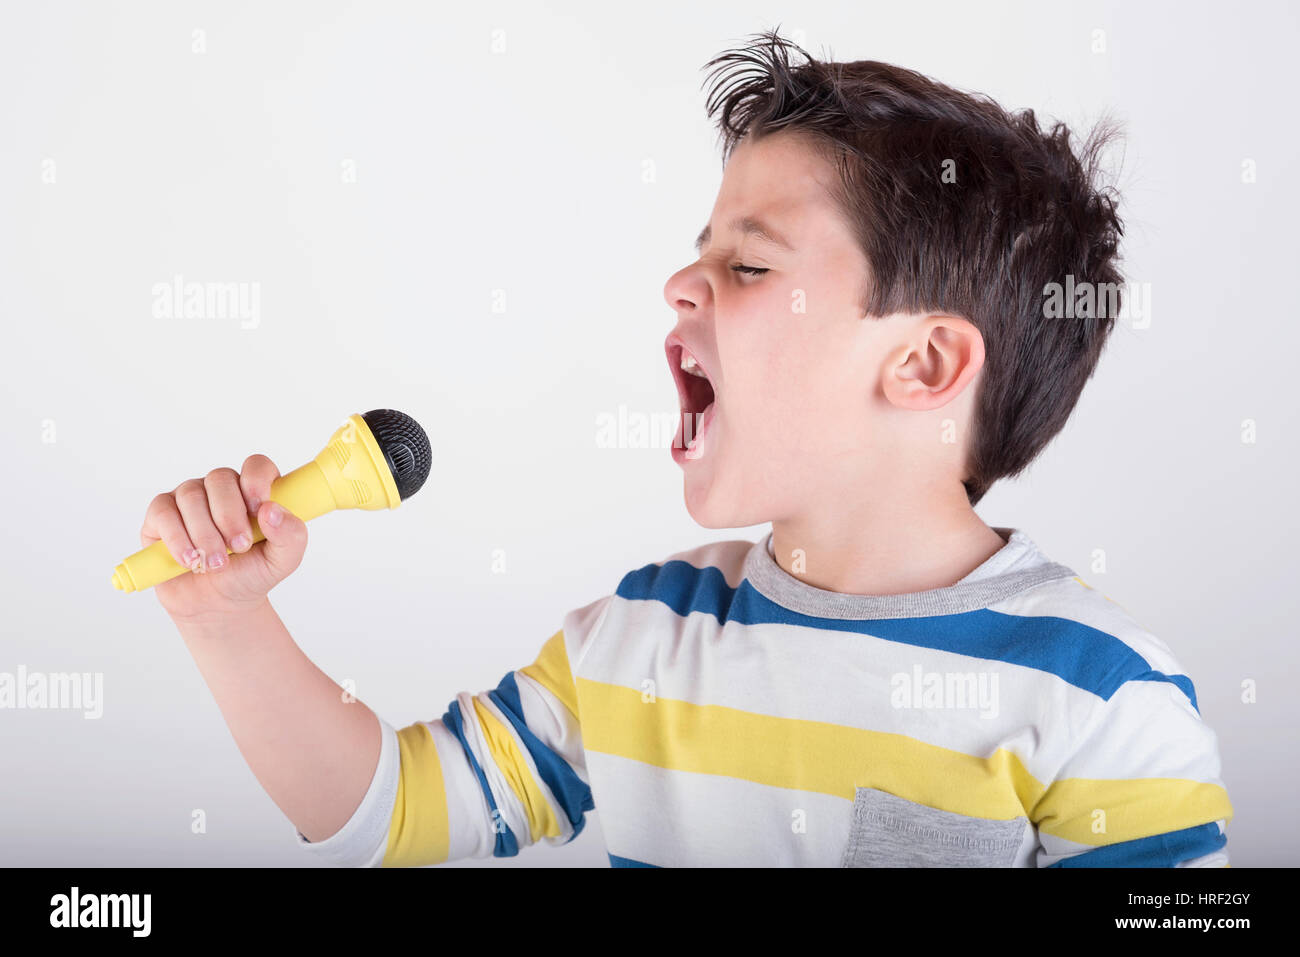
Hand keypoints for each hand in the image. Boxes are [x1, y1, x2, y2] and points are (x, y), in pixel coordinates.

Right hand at [140, 454, 307, 622]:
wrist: (217, 604)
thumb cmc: (251, 574)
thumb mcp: (282, 560)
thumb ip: (291, 535)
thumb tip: (273, 510)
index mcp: (254, 492)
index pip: (256, 465)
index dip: (256, 480)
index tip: (259, 509)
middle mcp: (221, 489)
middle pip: (220, 478)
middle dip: (230, 516)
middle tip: (239, 547)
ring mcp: (189, 499)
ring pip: (191, 496)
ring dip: (205, 534)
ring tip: (216, 563)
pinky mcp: (161, 515)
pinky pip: (163, 512)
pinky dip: (177, 538)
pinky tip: (190, 560)